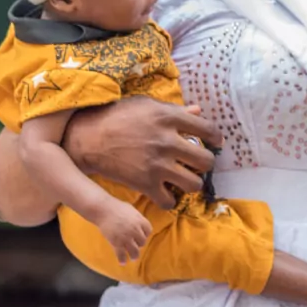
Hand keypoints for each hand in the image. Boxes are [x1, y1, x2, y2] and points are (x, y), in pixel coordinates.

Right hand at [67, 97, 219, 211]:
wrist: (89, 138)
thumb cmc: (118, 116)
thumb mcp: (146, 105)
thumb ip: (174, 110)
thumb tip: (198, 111)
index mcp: (169, 118)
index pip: (208, 129)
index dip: (216, 138)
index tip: (215, 142)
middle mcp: (168, 141)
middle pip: (206, 161)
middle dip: (205, 163)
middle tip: (196, 163)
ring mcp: (158, 165)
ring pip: (194, 184)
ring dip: (191, 183)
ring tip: (184, 179)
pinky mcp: (145, 183)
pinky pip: (169, 201)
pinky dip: (169, 199)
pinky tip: (165, 191)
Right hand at [98, 206, 152, 264]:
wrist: (103, 209)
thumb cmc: (116, 207)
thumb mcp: (131, 209)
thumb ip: (137, 217)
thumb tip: (140, 223)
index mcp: (140, 221)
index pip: (148, 231)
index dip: (145, 234)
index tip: (142, 236)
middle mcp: (135, 230)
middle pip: (142, 242)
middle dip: (139, 244)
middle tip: (136, 245)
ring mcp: (126, 238)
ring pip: (134, 251)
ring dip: (134, 256)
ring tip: (133, 258)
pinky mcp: (116, 243)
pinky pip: (121, 254)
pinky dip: (122, 260)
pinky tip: (122, 263)